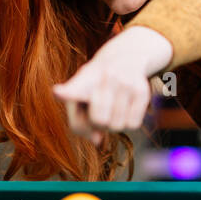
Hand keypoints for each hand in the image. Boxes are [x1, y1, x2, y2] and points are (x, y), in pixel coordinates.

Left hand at [52, 27, 171, 145]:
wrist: (123, 58)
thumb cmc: (94, 86)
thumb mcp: (79, 98)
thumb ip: (78, 124)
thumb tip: (97, 140)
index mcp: (82, 80)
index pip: (73, 88)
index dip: (66, 93)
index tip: (58, 92)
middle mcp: (104, 78)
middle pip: (99, 122)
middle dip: (98, 123)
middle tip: (100, 109)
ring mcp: (124, 82)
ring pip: (117, 126)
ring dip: (113, 123)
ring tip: (112, 106)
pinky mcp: (142, 90)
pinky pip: (133, 124)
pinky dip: (128, 122)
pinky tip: (125, 107)